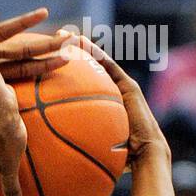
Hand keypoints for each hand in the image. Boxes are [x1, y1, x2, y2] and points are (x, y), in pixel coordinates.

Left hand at [61, 34, 168, 166]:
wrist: (144, 155)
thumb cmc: (120, 160)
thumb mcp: (94, 149)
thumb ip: (79, 144)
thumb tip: (54, 157)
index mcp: (103, 105)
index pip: (83, 82)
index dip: (70, 70)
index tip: (51, 60)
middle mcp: (111, 93)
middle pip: (89, 67)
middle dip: (73, 51)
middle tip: (57, 37)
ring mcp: (121, 87)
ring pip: (97, 62)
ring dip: (81, 46)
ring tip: (65, 35)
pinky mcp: (127, 86)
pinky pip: (107, 66)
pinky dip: (94, 53)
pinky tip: (80, 43)